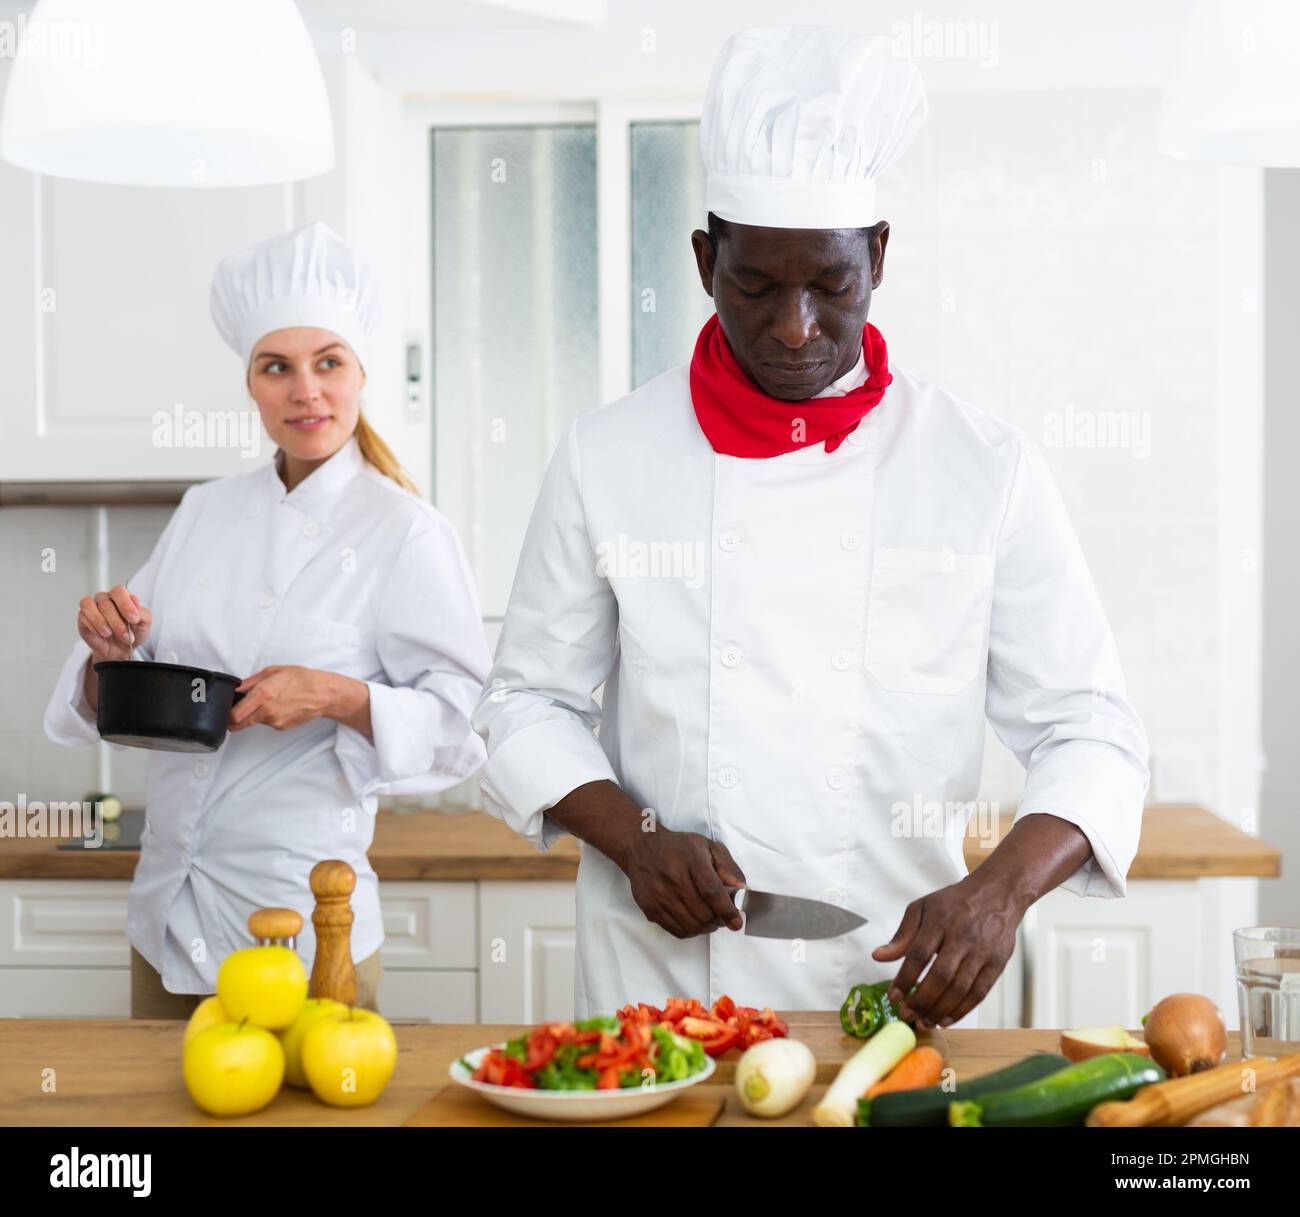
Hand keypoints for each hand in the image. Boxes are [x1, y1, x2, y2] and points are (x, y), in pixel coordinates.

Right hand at [78, 585, 150, 659]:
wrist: (121, 650)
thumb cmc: (133, 633)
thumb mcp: (144, 624)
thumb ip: (142, 612)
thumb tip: (135, 600)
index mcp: (121, 596)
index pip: (119, 591)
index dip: (126, 605)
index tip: (134, 620)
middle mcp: (105, 598)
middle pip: (106, 604)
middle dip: (117, 623)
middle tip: (126, 636)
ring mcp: (92, 606)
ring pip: (92, 608)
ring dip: (103, 624)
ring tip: (110, 635)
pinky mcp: (83, 617)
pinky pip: (84, 617)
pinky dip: (94, 627)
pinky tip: (102, 634)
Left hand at [229, 666, 360, 732]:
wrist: (324, 694)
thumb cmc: (302, 679)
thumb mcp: (273, 671)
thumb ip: (250, 682)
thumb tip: (236, 689)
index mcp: (262, 695)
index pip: (233, 715)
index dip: (226, 714)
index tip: (225, 710)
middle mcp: (267, 712)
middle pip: (238, 725)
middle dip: (234, 719)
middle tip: (237, 710)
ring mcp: (274, 722)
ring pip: (254, 722)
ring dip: (254, 714)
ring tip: (269, 701)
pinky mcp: (281, 727)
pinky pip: (267, 723)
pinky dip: (268, 716)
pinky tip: (280, 706)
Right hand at [621, 827, 746, 938]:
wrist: (641, 847)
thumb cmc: (679, 847)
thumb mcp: (708, 847)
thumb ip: (728, 868)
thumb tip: (742, 891)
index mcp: (691, 860)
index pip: (711, 891)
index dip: (727, 910)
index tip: (736, 922)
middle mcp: (673, 878)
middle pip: (702, 912)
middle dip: (718, 920)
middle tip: (724, 918)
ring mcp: (659, 895)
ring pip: (690, 925)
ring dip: (706, 928)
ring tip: (711, 920)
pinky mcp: (650, 907)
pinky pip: (676, 930)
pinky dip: (691, 931)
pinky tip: (695, 922)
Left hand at [870, 877, 1022, 1028]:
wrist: (997, 894)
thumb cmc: (954, 903)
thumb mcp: (922, 908)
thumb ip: (902, 935)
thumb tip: (878, 956)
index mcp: (940, 920)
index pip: (919, 954)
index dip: (905, 978)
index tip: (894, 997)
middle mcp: (962, 936)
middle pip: (940, 976)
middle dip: (922, 1001)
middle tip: (907, 1015)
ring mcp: (982, 951)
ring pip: (960, 988)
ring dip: (940, 1010)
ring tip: (924, 1022)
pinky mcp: (997, 963)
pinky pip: (979, 993)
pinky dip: (962, 1010)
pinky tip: (946, 1019)